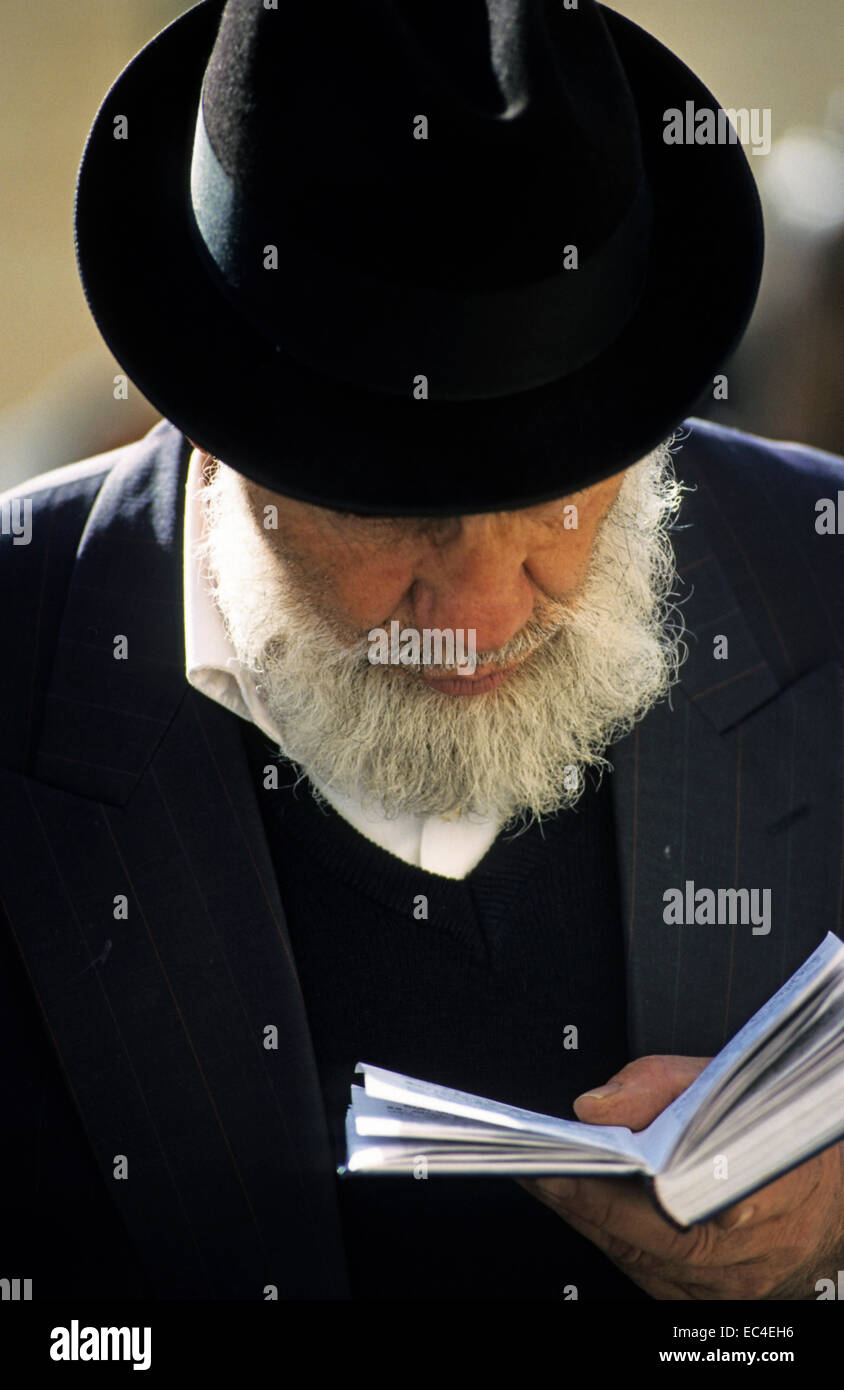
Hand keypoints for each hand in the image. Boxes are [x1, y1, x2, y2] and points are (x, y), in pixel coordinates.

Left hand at [518, 1055, 843, 1298]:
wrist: (822, 1190)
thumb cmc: (774, 1127)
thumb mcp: (726, 1080)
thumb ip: (659, 1084)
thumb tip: (595, 1108)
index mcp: (770, 1184)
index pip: (695, 1197)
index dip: (633, 1189)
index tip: (583, 1165)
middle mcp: (751, 1249)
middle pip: (654, 1234)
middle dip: (589, 1199)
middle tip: (541, 1166)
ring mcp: (730, 1284)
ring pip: (643, 1259)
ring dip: (589, 1218)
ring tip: (548, 1178)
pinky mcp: (709, 1299)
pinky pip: (647, 1275)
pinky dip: (611, 1239)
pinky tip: (582, 1207)